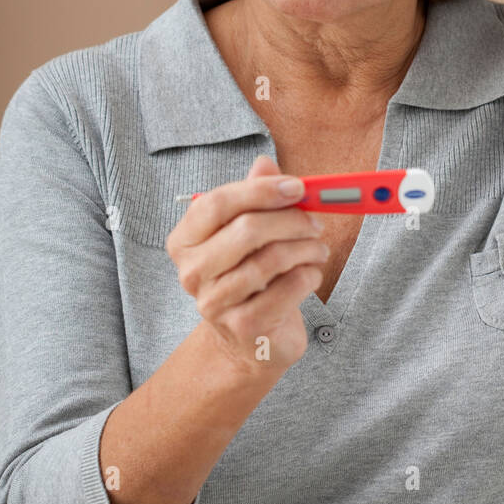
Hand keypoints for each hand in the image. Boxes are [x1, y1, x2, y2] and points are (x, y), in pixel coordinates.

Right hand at [165, 156, 328, 375]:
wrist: (249, 340)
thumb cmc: (250, 277)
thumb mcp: (249, 233)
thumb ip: (255, 197)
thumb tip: (265, 163)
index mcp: (186, 240)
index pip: (216, 204)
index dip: (260, 191)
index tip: (297, 187)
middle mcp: (192, 272)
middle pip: (246, 230)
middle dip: (291, 220)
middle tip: (315, 221)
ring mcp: (214, 303)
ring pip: (270, 260)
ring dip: (306, 248)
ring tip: (318, 248)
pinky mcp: (244, 327)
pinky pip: (287, 289)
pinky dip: (309, 275)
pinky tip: (311, 273)